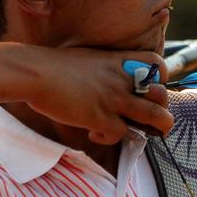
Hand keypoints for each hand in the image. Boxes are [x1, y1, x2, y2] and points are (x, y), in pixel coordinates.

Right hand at [26, 47, 172, 144]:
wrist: (34, 73)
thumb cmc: (55, 66)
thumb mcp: (89, 58)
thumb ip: (106, 68)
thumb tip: (110, 81)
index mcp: (119, 61)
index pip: (157, 64)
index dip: (160, 78)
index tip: (150, 89)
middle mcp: (122, 79)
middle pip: (162, 96)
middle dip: (162, 110)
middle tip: (151, 120)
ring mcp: (113, 98)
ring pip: (154, 117)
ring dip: (154, 129)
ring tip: (142, 133)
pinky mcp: (100, 116)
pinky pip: (120, 134)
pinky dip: (109, 138)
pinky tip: (93, 133)